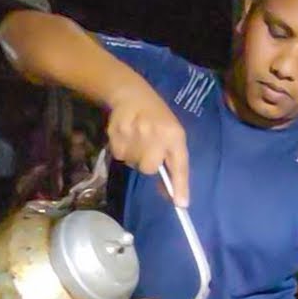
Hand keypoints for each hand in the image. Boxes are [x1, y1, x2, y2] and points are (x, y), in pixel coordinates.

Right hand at [105, 82, 189, 207]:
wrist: (132, 94)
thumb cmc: (158, 119)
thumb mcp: (173, 135)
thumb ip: (174, 163)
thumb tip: (174, 196)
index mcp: (175, 134)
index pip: (180, 164)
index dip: (180, 185)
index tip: (181, 204)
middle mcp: (156, 133)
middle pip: (149, 168)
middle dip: (148, 164)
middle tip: (148, 148)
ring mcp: (134, 132)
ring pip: (132, 163)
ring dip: (134, 156)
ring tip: (137, 138)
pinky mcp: (116, 133)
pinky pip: (119, 155)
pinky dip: (122, 150)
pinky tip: (126, 135)